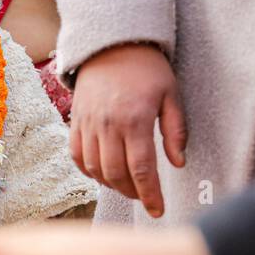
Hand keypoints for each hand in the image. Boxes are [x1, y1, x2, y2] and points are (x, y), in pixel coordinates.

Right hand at [69, 43, 186, 217]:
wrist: (111, 44)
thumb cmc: (146, 69)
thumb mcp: (171, 94)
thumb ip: (176, 130)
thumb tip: (179, 163)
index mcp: (135, 120)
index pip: (141, 169)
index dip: (149, 195)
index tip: (157, 210)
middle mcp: (108, 125)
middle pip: (116, 174)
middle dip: (132, 193)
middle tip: (145, 196)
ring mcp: (88, 124)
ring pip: (95, 169)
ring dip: (112, 184)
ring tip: (127, 185)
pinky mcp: (76, 122)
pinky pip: (77, 156)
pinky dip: (89, 171)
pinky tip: (103, 173)